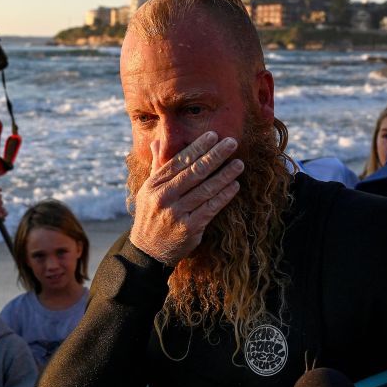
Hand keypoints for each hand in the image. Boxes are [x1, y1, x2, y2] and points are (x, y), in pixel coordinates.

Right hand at [129, 131, 242, 265]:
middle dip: (215, 155)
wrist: (148, 251)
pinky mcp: (189, 229)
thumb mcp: (148, 191)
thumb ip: (157, 167)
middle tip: (232, 142)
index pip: (179, 161)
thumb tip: (158, 142)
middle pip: (194, 172)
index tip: (213, 135)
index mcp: (154, 185)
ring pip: (206, 189)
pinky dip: (224, 196)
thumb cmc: (151, 216)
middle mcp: (164, 197)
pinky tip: (235, 186)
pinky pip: (211, 208)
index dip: (197, 147)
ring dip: (225, 175)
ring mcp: (177, 214)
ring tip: (239, 164)